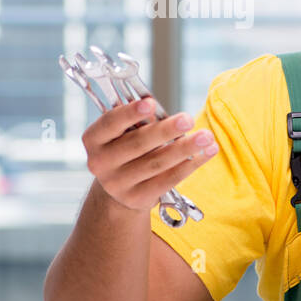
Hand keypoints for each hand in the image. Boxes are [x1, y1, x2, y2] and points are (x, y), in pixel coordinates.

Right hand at [82, 98, 218, 212]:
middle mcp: (100, 163)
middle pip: (137, 143)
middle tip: (188, 118)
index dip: (130, 113)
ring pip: (156, 163)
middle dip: (165, 130)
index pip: (110, 123)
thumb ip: (138, 120)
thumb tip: (162, 111)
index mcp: (94, 139)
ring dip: (184, 148)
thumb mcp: (124, 132)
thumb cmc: (126, 147)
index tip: (151, 103)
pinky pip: (168, 179)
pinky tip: (205, 154)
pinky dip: (189, 165)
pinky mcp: (137, 198)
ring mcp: (118, 184)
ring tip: (206, 137)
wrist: (119, 189)